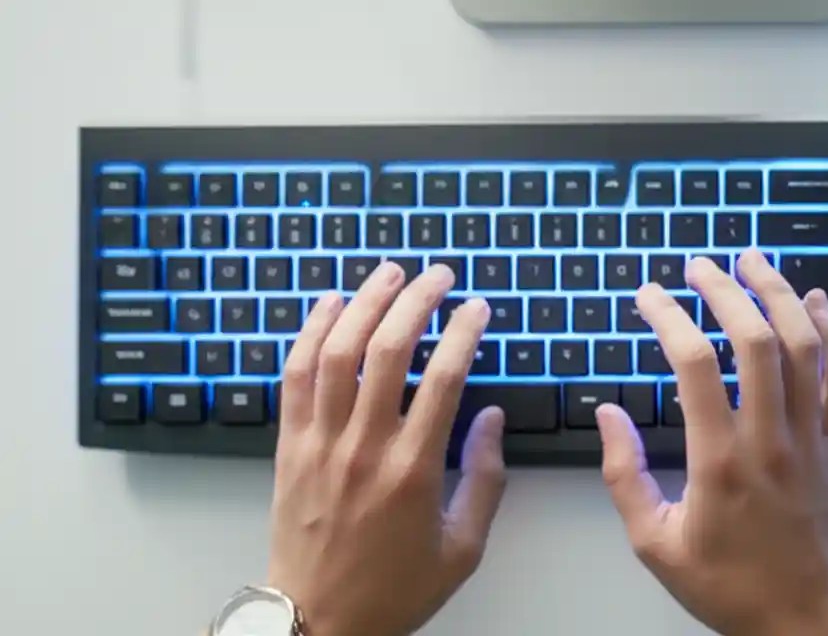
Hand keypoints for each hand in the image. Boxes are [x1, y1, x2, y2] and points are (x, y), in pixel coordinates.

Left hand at [266, 263, 504, 635]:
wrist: (317, 621)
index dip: (463, 332)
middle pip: (388, 351)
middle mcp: (364, 447)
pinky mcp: (289, 446)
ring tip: (389, 273)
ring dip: (364, 303)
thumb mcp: (463, 547)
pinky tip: (329, 305)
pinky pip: (295, 376)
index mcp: (413, 471)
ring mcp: (320, 443)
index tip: (478, 307)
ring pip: (338, 353)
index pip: (443, 379)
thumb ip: (485, 479)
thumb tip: (490, 418)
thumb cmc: (394, 589)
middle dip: (417, 301)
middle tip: (439, 275)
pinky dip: (311, 333)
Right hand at [596, 250, 827, 635]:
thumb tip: (606, 414)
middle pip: (755, 340)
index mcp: (720, 460)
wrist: (804, 618)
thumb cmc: (726, 585)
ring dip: (779, 295)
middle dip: (725, 291)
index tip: (647, 294)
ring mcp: (810, 438)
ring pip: (804, 348)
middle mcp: (770, 439)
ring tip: (754, 261)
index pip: (695, 364)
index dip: (669, 318)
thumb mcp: (654, 543)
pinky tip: (815, 303)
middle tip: (699, 265)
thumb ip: (623, 476)